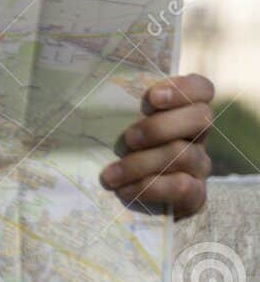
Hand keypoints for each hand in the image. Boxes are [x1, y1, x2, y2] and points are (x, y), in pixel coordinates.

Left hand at [100, 73, 214, 219]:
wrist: (123, 197)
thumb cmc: (112, 147)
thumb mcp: (112, 121)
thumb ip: (111, 101)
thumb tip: (79, 85)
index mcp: (180, 110)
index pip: (202, 88)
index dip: (184, 89)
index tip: (152, 98)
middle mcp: (197, 135)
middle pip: (201, 118)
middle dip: (159, 127)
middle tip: (127, 138)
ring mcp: (199, 164)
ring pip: (183, 154)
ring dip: (141, 164)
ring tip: (110, 175)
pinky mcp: (196, 194)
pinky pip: (183, 187)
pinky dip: (150, 187)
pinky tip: (125, 190)